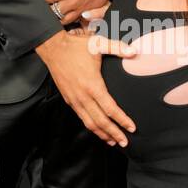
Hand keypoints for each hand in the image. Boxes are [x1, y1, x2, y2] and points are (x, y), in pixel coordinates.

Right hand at [35, 28, 138, 145]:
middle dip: (114, 133)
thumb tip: (134, 52)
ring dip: (102, 134)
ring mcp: (74, 99)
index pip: (110, 109)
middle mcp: (83, 96)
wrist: (52, 48)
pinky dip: (91, 126)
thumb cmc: (75, 47)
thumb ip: (117, 48)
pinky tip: (98, 130)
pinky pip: (81, 117)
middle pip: (100, 121)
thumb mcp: (98, 44)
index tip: (131, 127)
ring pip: (89, 123)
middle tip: (125, 142)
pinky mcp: (69, 100)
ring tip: (113, 141)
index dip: (122, 120)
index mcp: (92, 85)